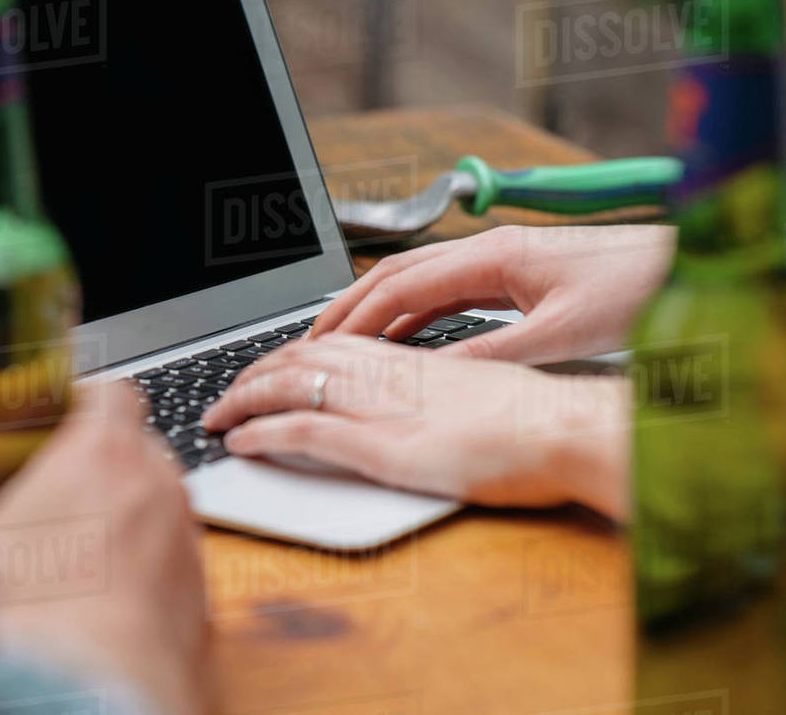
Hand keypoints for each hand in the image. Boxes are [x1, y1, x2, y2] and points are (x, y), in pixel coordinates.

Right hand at [0, 383, 210, 714]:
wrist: (95, 701)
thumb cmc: (35, 621)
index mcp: (106, 454)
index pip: (110, 391)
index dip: (76, 401)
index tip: (47, 422)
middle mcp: (160, 488)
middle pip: (134, 449)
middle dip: (95, 463)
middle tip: (46, 493)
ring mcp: (187, 541)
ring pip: (154, 505)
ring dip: (119, 517)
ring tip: (65, 554)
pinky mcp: (200, 594)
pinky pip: (168, 560)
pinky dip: (139, 568)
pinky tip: (94, 598)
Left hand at [203, 334, 629, 519]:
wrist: (569, 428)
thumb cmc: (539, 417)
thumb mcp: (481, 391)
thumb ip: (439, 390)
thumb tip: (418, 401)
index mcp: (412, 358)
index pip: (333, 341)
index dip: (291, 350)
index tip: (268, 366)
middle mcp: (389, 373)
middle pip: (301, 355)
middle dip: (254, 371)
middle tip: (227, 390)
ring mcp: (383, 407)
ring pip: (290, 385)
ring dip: (243, 397)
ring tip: (216, 413)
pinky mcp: (383, 446)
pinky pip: (303, 431)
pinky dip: (261, 432)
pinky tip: (238, 440)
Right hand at [312, 225, 674, 364]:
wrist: (691, 268)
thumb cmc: (638, 291)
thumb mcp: (561, 334)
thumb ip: (491, 355)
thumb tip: (430, 377)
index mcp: (495, 255)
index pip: (403, 284)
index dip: (357, 315)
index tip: (322, 345)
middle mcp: (493, 250)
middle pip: (401, 272)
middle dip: (353, 304)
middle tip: (314, 340)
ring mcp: (505, 260)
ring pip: (423, 280)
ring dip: (382, 308)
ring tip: (347, 340)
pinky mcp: (520, 274)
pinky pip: (451, 291)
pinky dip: (418, 313)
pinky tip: (407, 337)